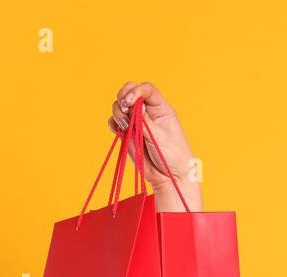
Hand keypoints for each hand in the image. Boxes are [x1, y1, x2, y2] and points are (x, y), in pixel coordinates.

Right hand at [106, 81, 197, 205]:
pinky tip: (119, 130)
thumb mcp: (161, 136)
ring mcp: (137, 122)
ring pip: (120, 106)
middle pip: (130, 92)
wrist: (169, 177)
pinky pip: (114, 122)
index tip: (130, 101)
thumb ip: (146, 121)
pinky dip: (113, 123)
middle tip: (125, 110)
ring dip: (118, 112)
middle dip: (123, 97)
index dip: (136, 91)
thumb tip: (135, 106)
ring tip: (125, 126)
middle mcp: (148, 112)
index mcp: (161, 109)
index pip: (147, 90)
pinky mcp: (128, 133)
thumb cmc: (173, 156)